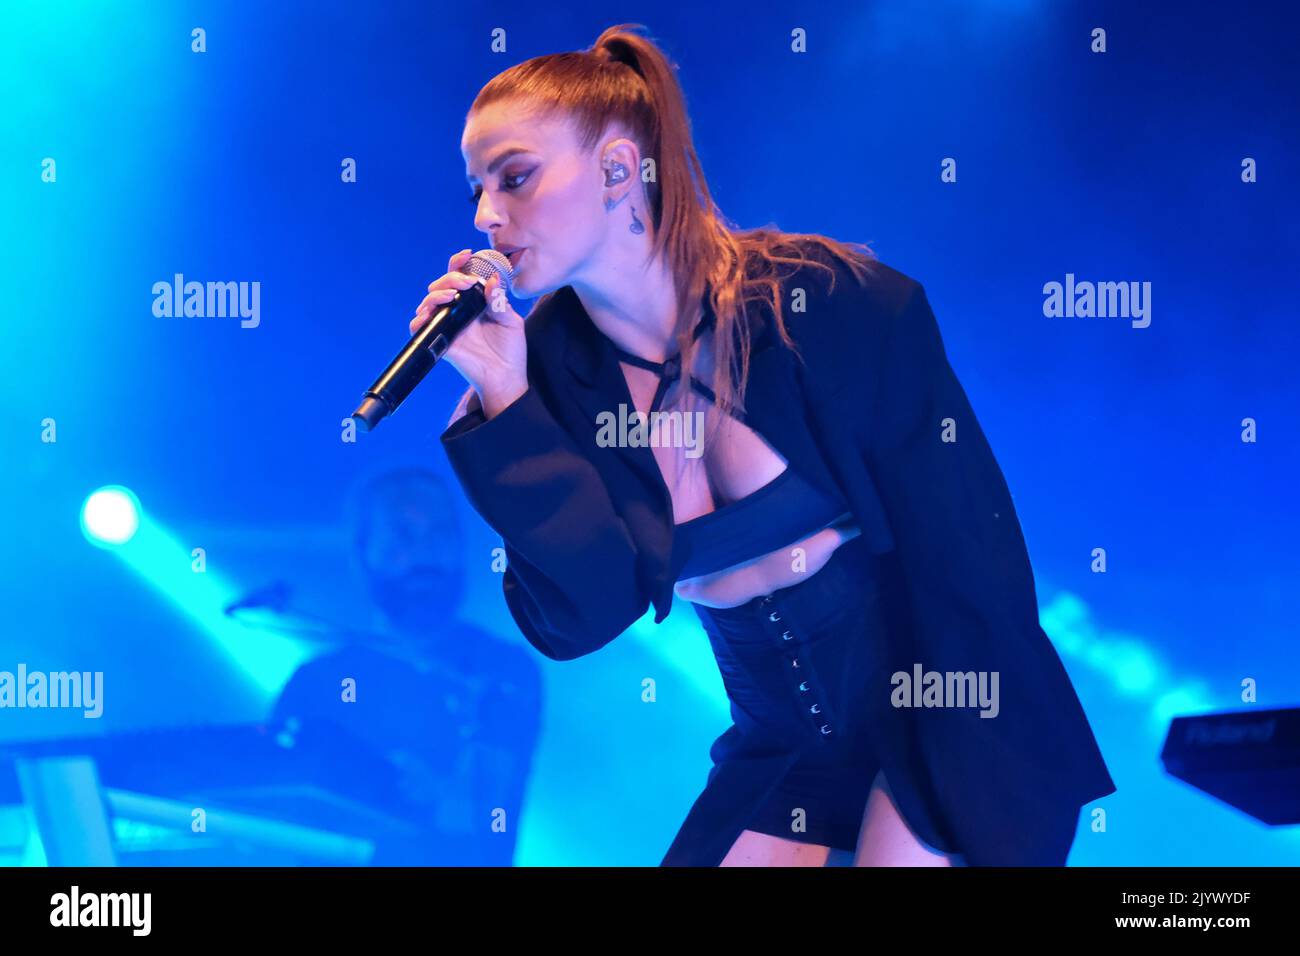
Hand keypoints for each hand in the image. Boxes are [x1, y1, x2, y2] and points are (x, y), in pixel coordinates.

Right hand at [410, 249, 527, 414]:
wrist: (506, 378)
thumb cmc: (510, 351)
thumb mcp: (510, 321)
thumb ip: (499, 301)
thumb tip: (491, 279)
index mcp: (474, 302)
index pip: (461, 276)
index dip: (459, 263)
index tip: (467, 254)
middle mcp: (458, 311)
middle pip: (442, 285)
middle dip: (450, 277)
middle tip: (465, 283)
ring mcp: (447, 325)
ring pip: (428, 301)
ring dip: (437, 293)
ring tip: (452, 295)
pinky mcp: (439, 341)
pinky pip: (419, 327)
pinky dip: (420, 318)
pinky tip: (431, 313)